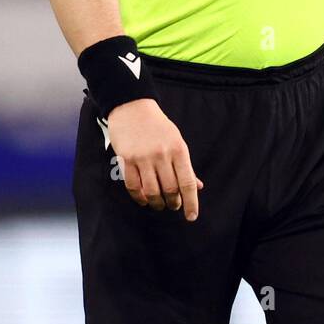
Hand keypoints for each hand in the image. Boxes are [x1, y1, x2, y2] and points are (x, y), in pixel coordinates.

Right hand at [107, 99, 202, 219]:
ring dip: (157, 203)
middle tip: (173, 205)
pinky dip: (139, 198)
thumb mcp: (177, 141)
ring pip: (151, 191)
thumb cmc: (158, 126)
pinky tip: (144, 200)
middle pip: (169, 189)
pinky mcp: (126, 159)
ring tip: (159, 204)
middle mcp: (162, 154)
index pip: (187, 182)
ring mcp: (143, 157)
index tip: (191, 216)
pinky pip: (133, 186)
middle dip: (173, 203)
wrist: (133, 107)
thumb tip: (197, 187)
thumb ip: (185, 166)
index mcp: (178, 149)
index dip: (191, 202)